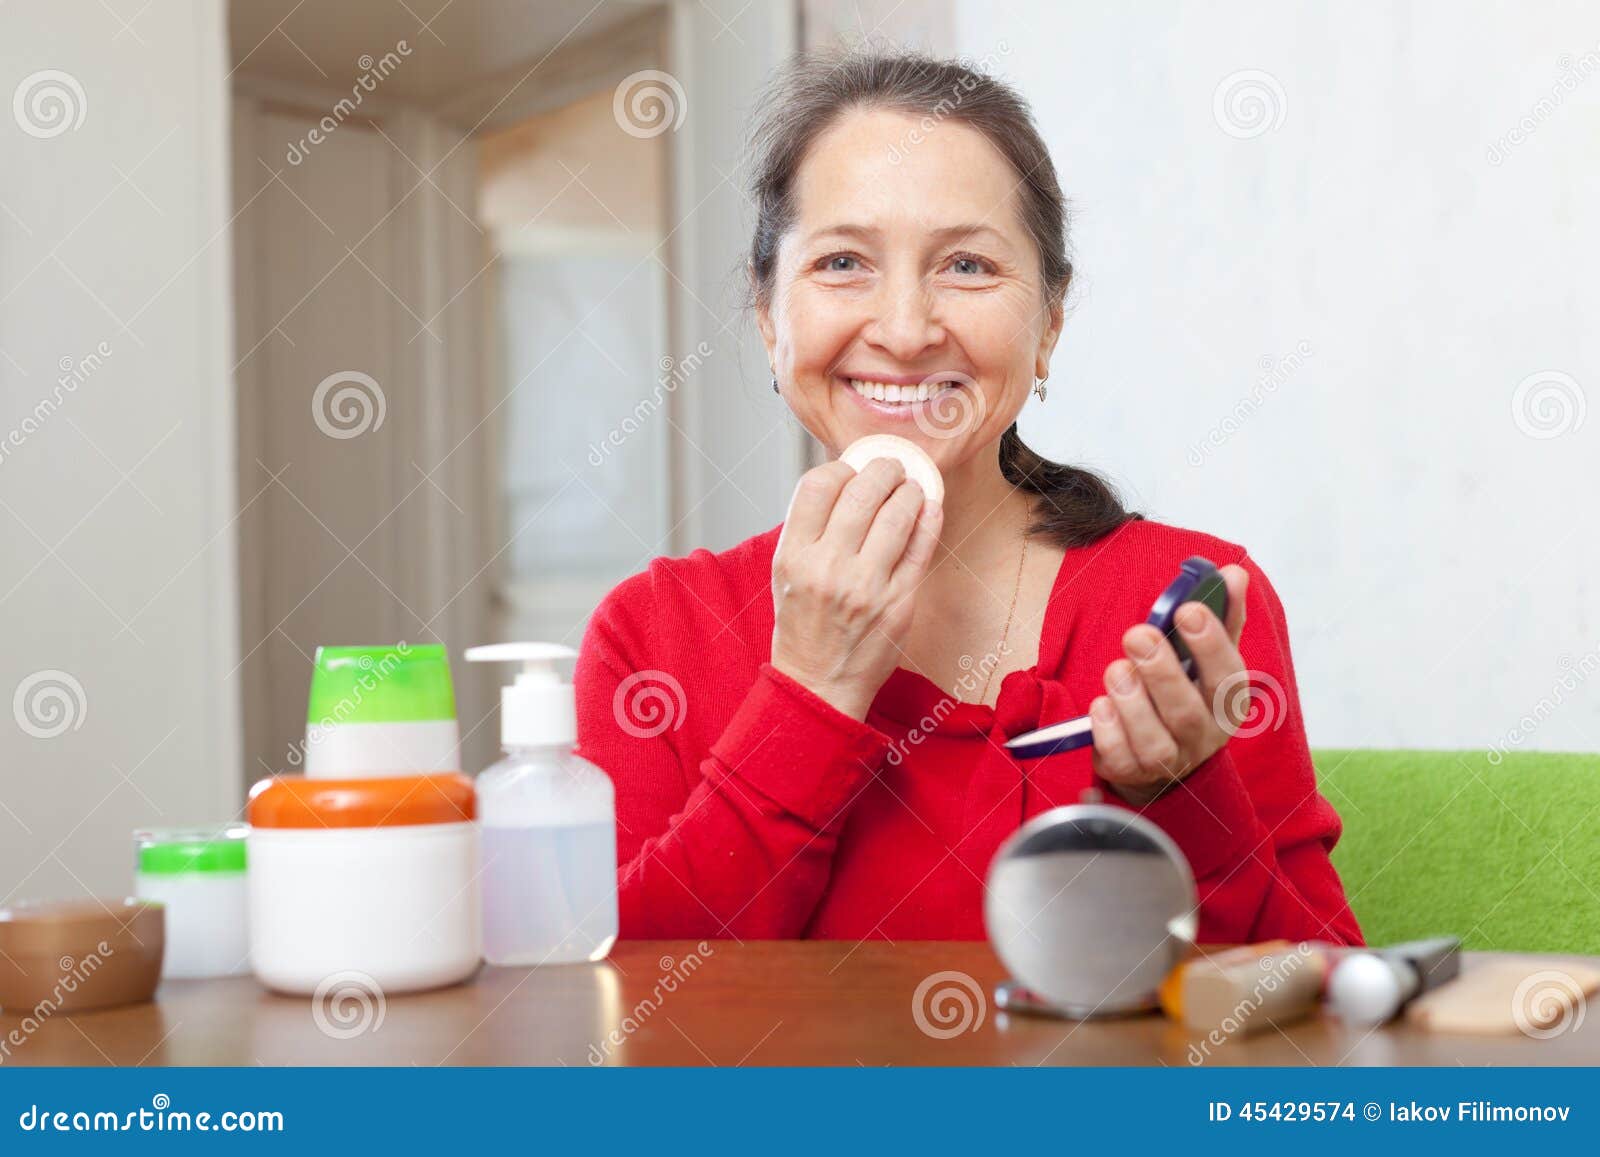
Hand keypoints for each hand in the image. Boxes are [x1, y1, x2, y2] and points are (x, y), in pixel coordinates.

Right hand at [770, 458, 942, 719]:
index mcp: (794, 556)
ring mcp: (868, 586)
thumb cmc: (802, 626)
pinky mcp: (899, 602)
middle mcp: (829, 568)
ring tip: (911, 487)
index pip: (817, 486)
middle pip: (862, 493)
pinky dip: (929, 519)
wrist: (819, 684)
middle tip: (892, 467)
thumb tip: (848, 482)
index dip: (840, 468)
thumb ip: (810, 529)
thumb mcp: (786, 573)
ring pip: (898, 515)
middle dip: (883, 470)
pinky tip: (929, 508)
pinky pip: (922, 547)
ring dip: (910, 490)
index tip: (852, 468)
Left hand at [1089, 564, 1250, 806]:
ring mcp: (1168, 761)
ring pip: (1155, 742)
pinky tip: (1101, 706)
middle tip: (1138, 634)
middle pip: (1187, 711)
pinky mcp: (1133, 772)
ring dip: (1133, 702)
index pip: (1229, 676)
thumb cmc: (1185, 693)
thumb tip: (1234, 573)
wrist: (1160, 755)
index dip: (1211, 643)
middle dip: (1162, 671)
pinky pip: (1121, 758)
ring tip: (1116, 669)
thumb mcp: (1207, 657)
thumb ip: (1221, 616)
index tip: (1188, 608)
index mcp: (1227, 703)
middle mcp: (1203, 736)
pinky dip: (1108, 732)